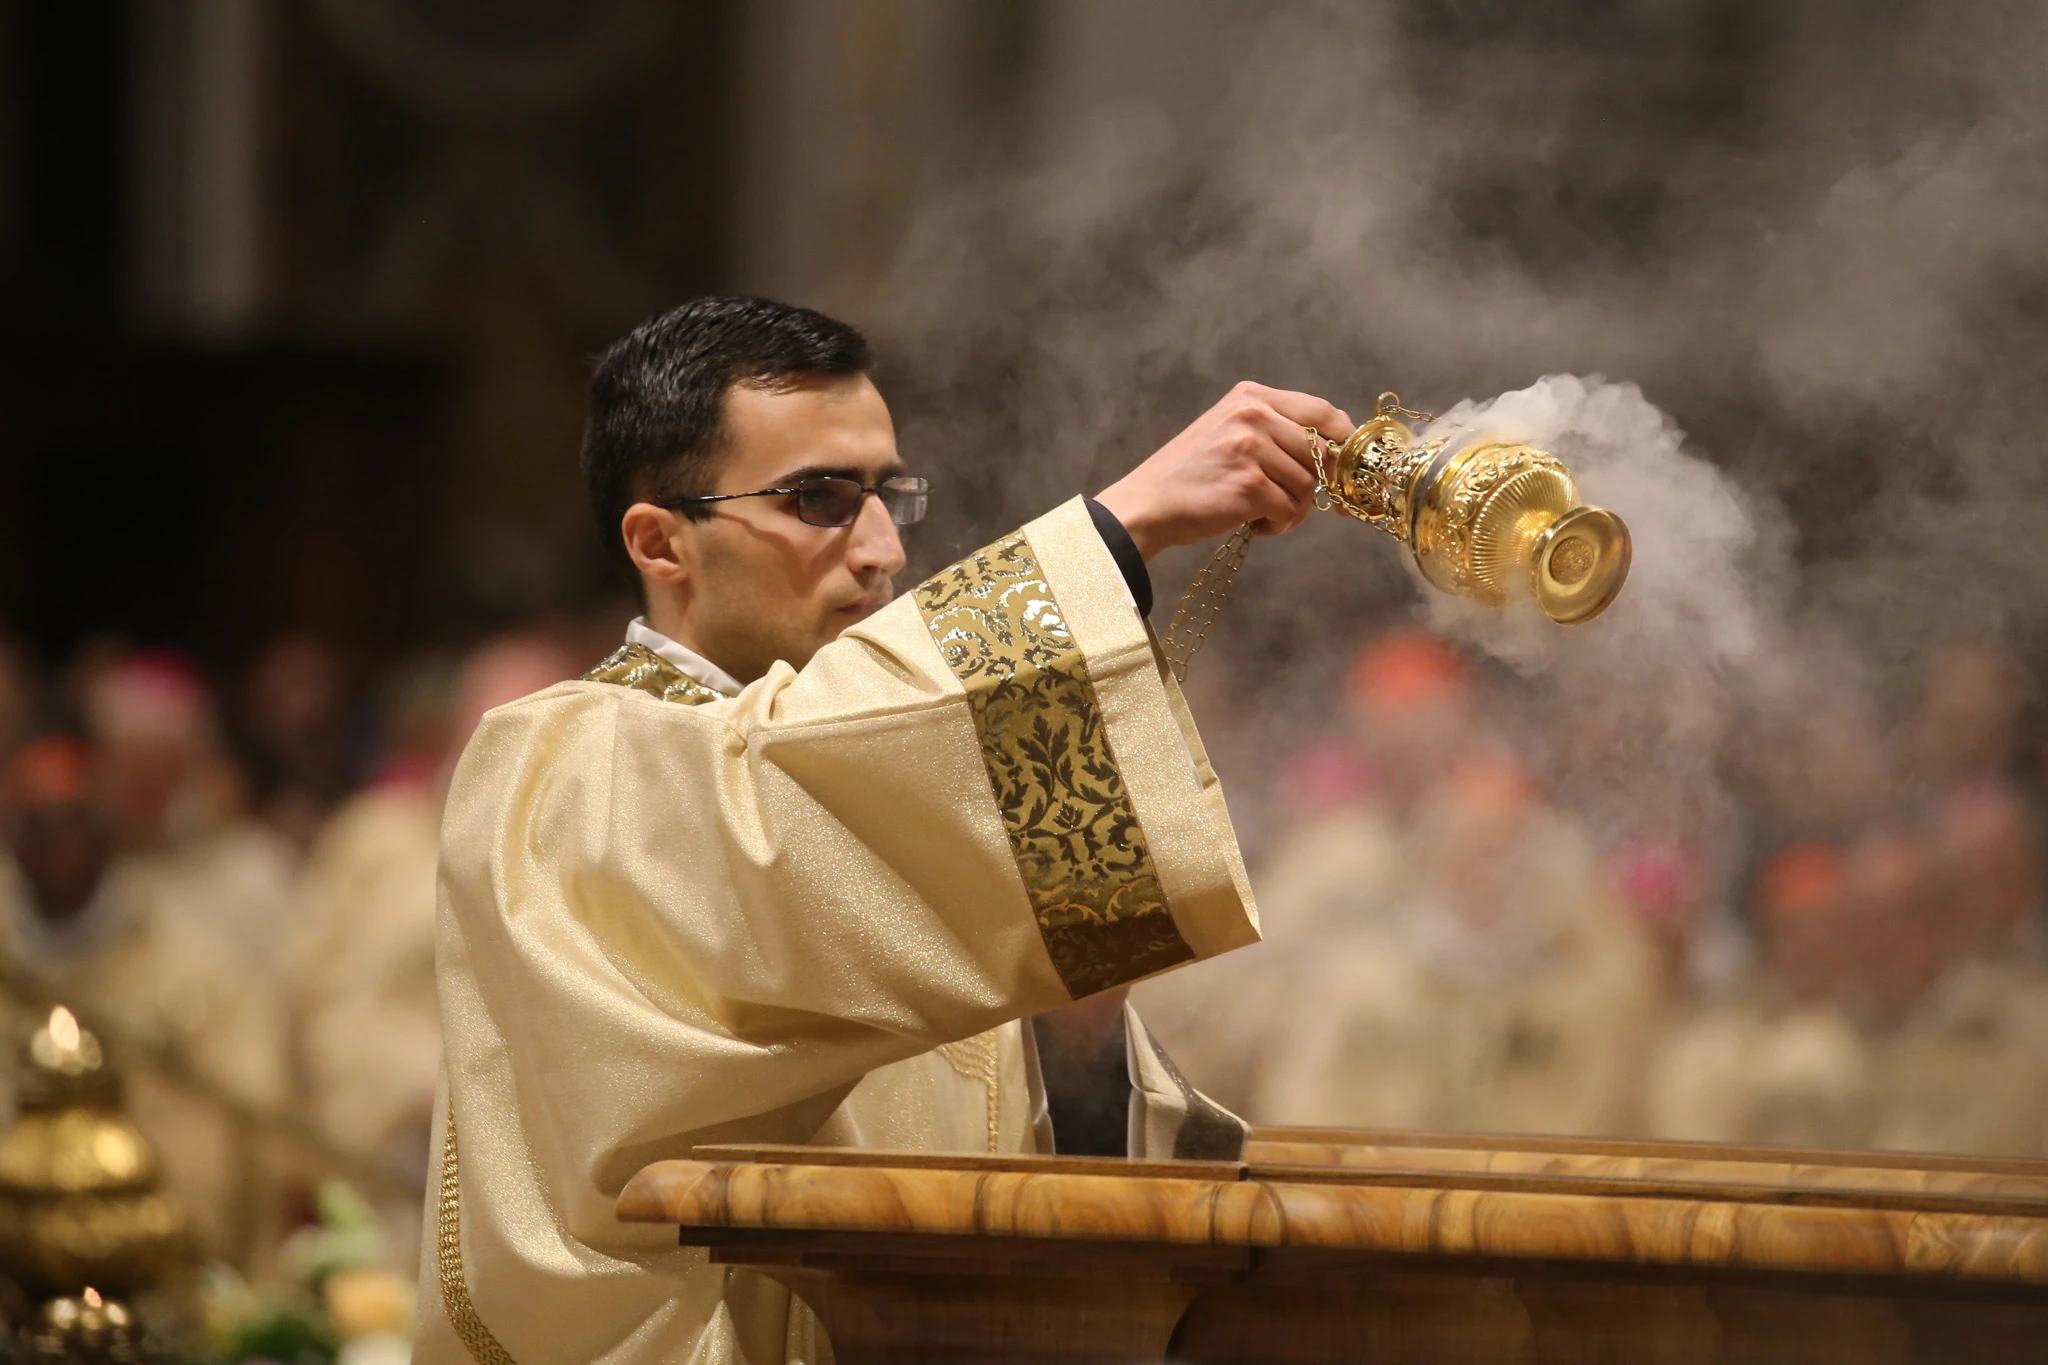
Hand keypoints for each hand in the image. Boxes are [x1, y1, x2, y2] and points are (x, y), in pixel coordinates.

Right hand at [1095, 382, 1353, 560]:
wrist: (1148, 505)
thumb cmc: (1192, 475)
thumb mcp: (1231, 432)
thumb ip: (1277, 430)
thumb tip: (1336, 450)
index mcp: (1251, 397)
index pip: (1322, 412)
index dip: (1343, 442)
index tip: (1346, 467)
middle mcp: (1253, 415)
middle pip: (1321, 453)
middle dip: (1314, 485)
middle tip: (1287, 502)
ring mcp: (1251, 448)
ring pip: (1308, 485)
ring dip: (1291, 510)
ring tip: (1259, 513)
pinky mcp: (1248, 484)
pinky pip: (1290, 510)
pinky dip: (1277, 526)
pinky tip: (1251, 524)